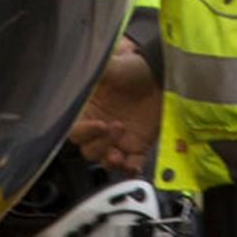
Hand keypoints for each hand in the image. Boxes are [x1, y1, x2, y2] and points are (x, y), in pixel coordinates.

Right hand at [67, 36, 161, 176]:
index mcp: (87, 110)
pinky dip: (129, 170)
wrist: (161, 75)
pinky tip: (132, 166)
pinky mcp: (136, 147)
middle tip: (117, 128)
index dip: (84, 131)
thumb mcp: (112, 66)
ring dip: (111, 160)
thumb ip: (96, 72)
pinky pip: (128, 166)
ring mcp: (117, 139)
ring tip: (120, 155)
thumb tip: (82, 71)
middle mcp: (99, 127)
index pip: (75, 130)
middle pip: (88, 148)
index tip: (100, 124)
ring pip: (104, 159)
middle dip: (100, 144)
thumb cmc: (133, 69)